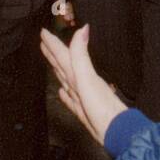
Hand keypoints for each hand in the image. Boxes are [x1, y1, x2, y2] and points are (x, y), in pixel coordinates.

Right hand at [40, 26, 125, 145]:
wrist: (116, 132)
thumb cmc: (102, 107)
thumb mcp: (88, 78)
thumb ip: (81, 55)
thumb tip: (83, 27)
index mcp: (81, 75)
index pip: (64, 55)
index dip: (53, 44)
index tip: (43, 32)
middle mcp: (82, 83)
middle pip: (64, 65)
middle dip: (54, 53)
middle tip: (44, 42)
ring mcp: (83, 97)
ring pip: (66, 80)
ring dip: (58, 70)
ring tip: (51, 62)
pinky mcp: (83, 111)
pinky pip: (71, 100)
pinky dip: (65, 95)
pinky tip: (62, 92)